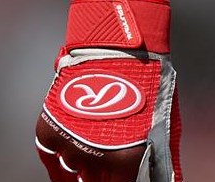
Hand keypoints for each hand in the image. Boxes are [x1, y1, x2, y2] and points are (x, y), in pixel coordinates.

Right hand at [36, 0, 179, 181]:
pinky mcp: (50, 132)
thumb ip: (159, 159)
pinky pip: (52, 162)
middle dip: (103, 178)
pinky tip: (69, 172)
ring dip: (85, 169)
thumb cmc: (145, 82)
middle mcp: (96, 157)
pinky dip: (60, 168)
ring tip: (96, 158)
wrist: (116, 46)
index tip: (123, 177)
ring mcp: (71, 145)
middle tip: (110, 172)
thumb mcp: (163, 123)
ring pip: (76, 173)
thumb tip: (165, 180)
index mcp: (128, 159)